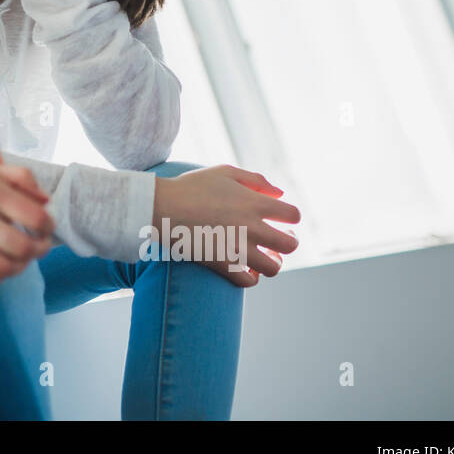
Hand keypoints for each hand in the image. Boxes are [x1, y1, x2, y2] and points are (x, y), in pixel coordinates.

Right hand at [0, 158, 55, 286]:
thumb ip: (17, 177)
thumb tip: (46, 200)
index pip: (36, 218)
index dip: (49, 226)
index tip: (47, 227)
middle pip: (24, 247)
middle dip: (40, 250)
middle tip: (40, 246)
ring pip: (5, 267)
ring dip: (21, 266)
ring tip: (22, 258)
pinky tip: (0, 266)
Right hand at [150, 165, 299, 287]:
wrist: (161, 206)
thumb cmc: (191, 186)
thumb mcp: (224, 172)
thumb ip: (256, 180)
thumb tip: (279, 194)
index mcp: (254, 203)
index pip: (293, 215)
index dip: (290, 217)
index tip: (282, 218)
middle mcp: (251, 227)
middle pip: (289, 245)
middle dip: (288, 242)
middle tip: (279, 239)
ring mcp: (237, 249)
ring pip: (273, 268)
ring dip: (273, 262)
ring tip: (266, 257)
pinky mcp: (222, 265)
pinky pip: (249, 281)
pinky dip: (251, 277)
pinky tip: (245, 268)